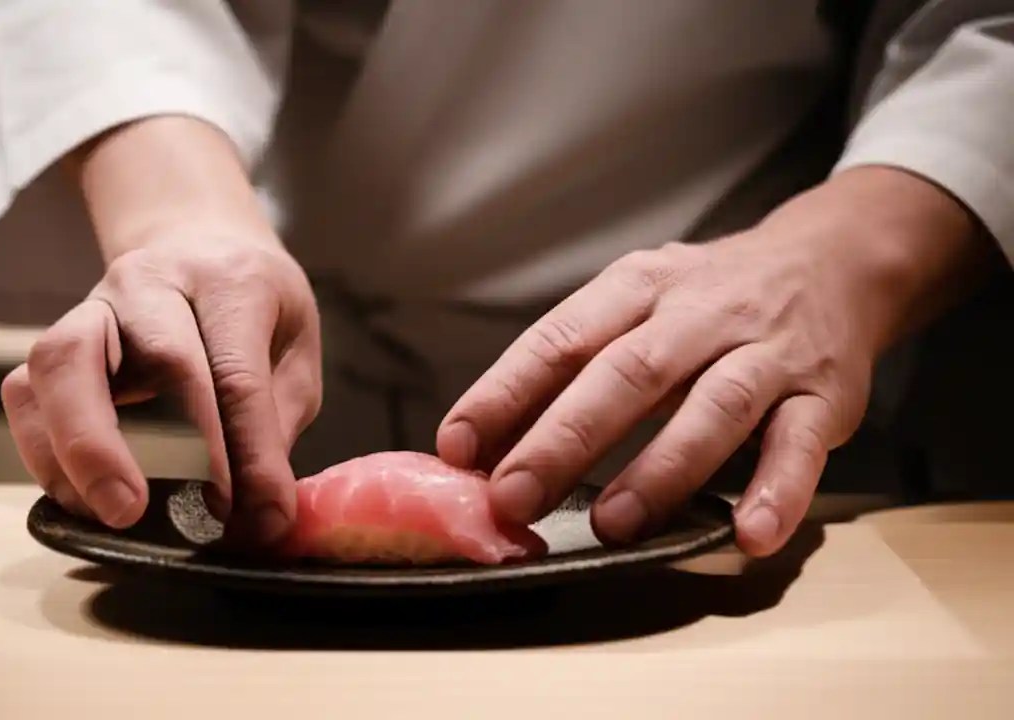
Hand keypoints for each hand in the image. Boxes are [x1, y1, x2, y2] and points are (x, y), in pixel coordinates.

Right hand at [0, 116, 321, 543]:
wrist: (200, 243)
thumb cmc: (255, 309)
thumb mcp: (293, 354)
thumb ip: (276, 430)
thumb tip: (259, 519)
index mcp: (231, 282)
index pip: (234, 373)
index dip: (243, 453)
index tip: (255, 515)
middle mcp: (154, 284)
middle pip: (147, 354)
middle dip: (161, 440)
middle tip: (139, 512)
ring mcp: (94, 306)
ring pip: (60, 363)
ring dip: (76, 448)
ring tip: (103, 512)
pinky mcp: (56, 340)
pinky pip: (25, 391)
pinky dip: (42, 450)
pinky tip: (76, 495)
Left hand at [439, 166, 984, 555]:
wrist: (833, 258)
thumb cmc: (707, 299)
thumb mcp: (635, 303)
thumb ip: (568, 363)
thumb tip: (480, 439)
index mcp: (637, 287)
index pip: (560, 338)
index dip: (504, 392)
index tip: (458, 445)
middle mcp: (699, 314)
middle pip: (626, 375)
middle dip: (564, 439)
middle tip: (514, 497)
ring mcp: (765, 352)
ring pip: (712, 409)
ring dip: (659, 470)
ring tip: (612, 525)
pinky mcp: (824, 394)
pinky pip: (800, 445)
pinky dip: (777, 491)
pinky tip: (749, 535)